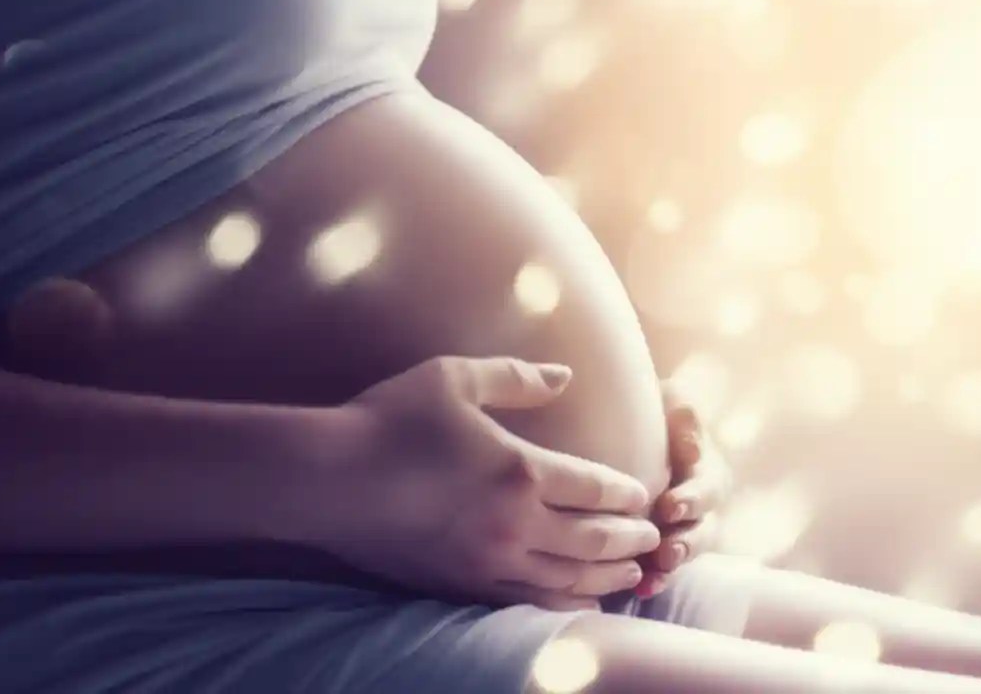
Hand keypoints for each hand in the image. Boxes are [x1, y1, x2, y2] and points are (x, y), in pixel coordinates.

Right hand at [301, 356, 660, 610]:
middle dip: (631, 538)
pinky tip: (579, 602)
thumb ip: (517, 377)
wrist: (327, 479)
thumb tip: (566, 375)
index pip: (596, 487)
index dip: (627, 494)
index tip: (643, 495)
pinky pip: (526, 604)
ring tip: (632, 572)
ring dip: (608, 576)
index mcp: (520, 470)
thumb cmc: (389, 420)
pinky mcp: (461, 586)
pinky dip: (563, 605)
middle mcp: (514, 522)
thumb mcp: (455, 378)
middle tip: (653, 536)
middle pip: (593, 539)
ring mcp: (488, 561)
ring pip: (568, 579)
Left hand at [635, 382, 732, 597]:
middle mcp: (701, 506)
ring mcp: (683, 530)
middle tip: (667, 551)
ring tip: (653, 577)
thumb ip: (685, 415)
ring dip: (672, 566)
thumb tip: (690, 435)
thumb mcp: (674, 401)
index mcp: (706, 471)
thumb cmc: (655, 411)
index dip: (692, 500)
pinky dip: (653, 580)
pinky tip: (639, 589)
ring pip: (684, 554)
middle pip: (702, 530)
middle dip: (686, 542)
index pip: (707, 489)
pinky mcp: (661, 547)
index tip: (670, 507)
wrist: (631, 428)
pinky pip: (661, 569)